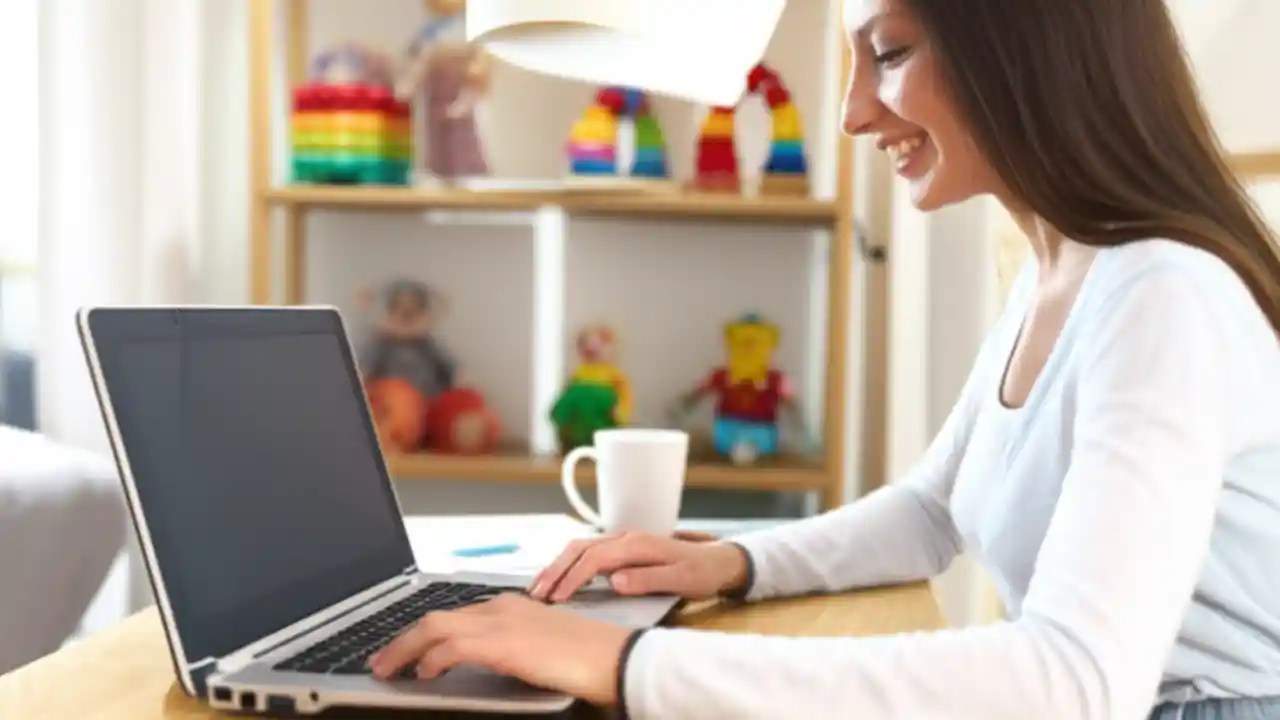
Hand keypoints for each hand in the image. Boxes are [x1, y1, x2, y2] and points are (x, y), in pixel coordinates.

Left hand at [367, 594, 630, 705]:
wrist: (613, 657)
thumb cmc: (585, 657)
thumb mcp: (537, 649)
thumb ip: (506, 648)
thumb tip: (474, 663)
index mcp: (509, 605)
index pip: (453, 615)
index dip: (420, 633)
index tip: (403, 650)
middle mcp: (501, 607)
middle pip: (436, 617)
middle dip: (401, 639)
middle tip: (381, 661)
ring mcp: (501, 622)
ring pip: (434, 627)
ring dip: (403, 648)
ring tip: (386, 669)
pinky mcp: (503, 643)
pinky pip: (451, 647)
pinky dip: (430, 659)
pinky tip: (422, 674)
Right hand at [529, 531, 749, 602]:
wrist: (719, 560)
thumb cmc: (701, 571)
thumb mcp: (681, 579)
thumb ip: (648, 579)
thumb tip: (615, 581)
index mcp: (636, 544)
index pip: (593, 559)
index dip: (572, 578)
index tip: (556, 599)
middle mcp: (625, 538)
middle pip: (578, 548)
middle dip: (554, 570)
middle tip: (535, 594)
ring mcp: (622, 541)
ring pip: (579, 547)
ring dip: (557, 565)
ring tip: (538, 587)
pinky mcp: (622, 549)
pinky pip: (587, 552)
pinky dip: (567, 563)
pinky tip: (559, 578)